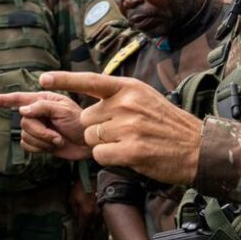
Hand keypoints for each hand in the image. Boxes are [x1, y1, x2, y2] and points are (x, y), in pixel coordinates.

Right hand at [0, 90, 92, 160]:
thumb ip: (42, 107)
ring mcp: (37, 128)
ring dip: (42, 141)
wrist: (89, 144)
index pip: (17, 99)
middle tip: (56, 135)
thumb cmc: (80, 123)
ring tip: (57, 140)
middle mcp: (37, 113)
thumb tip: (21, 110)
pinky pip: (27, 146)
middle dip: (40, 132)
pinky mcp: (38, 143)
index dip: (1, 100)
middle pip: (23, 122)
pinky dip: (39, 148)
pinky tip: (51, 147)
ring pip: (25, 136)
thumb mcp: (63, 110)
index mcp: (42, 100)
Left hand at [41, 71, 201, 185]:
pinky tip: (128, 156)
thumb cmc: (168, 125)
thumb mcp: (145, 98)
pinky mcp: (130, 150)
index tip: (41, 79)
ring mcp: (128, 127)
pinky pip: (100, 155)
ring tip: (128, 143)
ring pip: (90, 138)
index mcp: (129, 88)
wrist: (198, 148)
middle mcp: (126, 104)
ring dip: (103, 145)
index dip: (63, 80)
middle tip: (121, 133)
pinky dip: (109, 159)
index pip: (89, 80)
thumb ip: (118, 96)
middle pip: (85, 119)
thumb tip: (89, 98)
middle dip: (95, 129)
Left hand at [68, 179, 98, 238]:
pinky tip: (95, 221)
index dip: (80, 235)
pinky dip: (97, 221)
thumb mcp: (73, 196)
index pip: (82, 228)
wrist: (97, 176)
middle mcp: (95, 215)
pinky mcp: (105, 207)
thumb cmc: (84, 184)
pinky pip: (100, 217)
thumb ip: (73, 209)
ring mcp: (101, 211)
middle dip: (88, 234)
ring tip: (89, 232)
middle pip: (91, 228)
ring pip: (97, 223)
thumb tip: (75, 216)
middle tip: (85, 239)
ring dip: (93, 228)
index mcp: (86, 213)